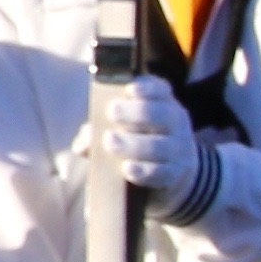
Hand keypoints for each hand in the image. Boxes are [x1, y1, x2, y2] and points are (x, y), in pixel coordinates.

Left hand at [92, 82, 225, 226]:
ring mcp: (179, 148)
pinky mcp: (176, 173)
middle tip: (112, 112)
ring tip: (110, 142)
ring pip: (160, 145)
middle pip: (162, 114)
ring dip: (134, 144)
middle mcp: (175, 121)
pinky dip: (144, 171)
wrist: (172, 171)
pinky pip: (162, 172)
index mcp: (162, 102)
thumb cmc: (136, 139)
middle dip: (136, 112)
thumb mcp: (121, 127)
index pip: (160, 89)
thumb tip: (81, 145)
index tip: (129, 89)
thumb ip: (99, 130)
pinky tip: (127, 169)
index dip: (147, 88)